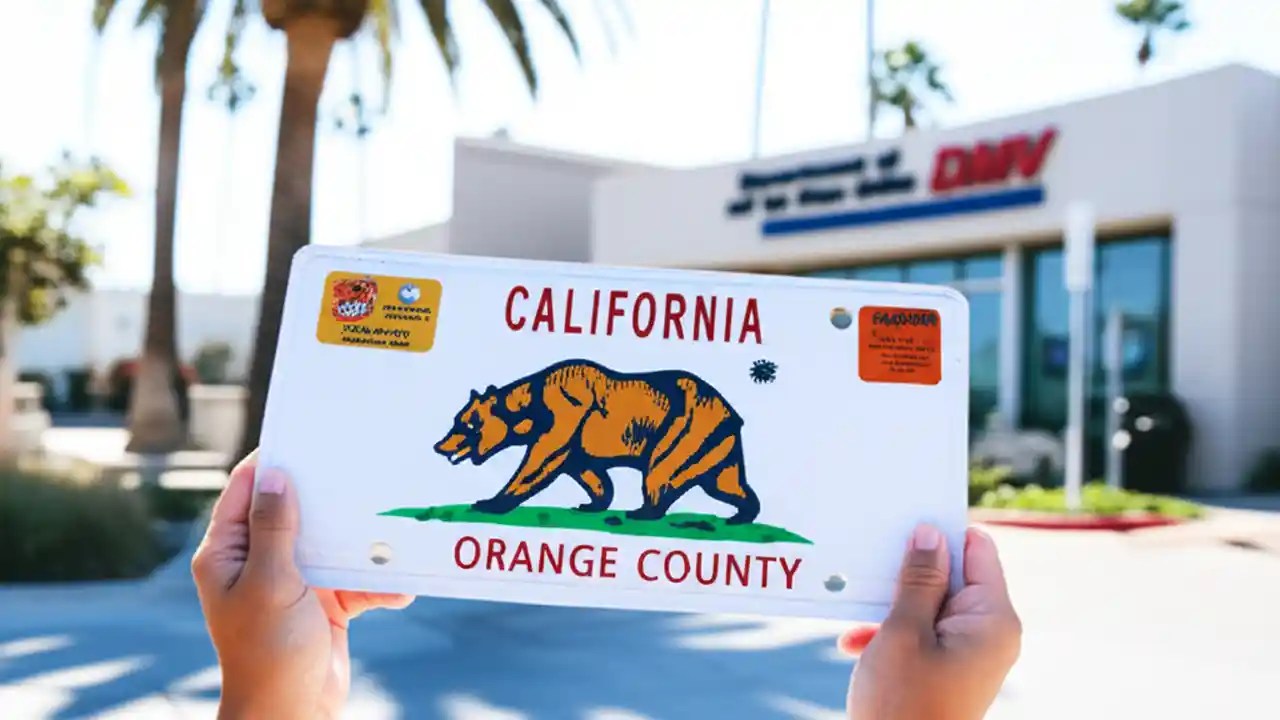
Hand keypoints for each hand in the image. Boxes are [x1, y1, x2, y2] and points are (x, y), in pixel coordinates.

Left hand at [191, 451, 413, 719]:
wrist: (291, 714)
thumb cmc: (268, 652)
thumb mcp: (270, 583)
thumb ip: (275, 529)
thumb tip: (276, 477)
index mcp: (227, 552)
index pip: (246, 490)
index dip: (273, 461)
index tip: (307, 435)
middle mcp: (256, 561)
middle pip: (295, 511)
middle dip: (329, 496)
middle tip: (361, 467)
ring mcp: (291, 582)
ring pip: (330, 542)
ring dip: (360, 541)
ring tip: (391, 524)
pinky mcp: (322, 603)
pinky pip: (354, 579)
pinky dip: (377, 582)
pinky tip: (401, 584)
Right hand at [842, 525, 1020, 719]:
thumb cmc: (903, 707)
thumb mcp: (902, 633)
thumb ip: (918, 580)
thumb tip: (931, 534)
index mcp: (993, 619)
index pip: (978, 550)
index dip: (941, 533)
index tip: (903, 521)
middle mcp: (990, 633)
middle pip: (952, 576)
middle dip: (909, 571)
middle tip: (871, 564)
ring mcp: (970, 653)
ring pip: (930, 605)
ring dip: (892, 605)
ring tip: (857, 615)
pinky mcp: (949, 669)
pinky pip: (923, 633)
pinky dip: (891, 633)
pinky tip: (856, 645)